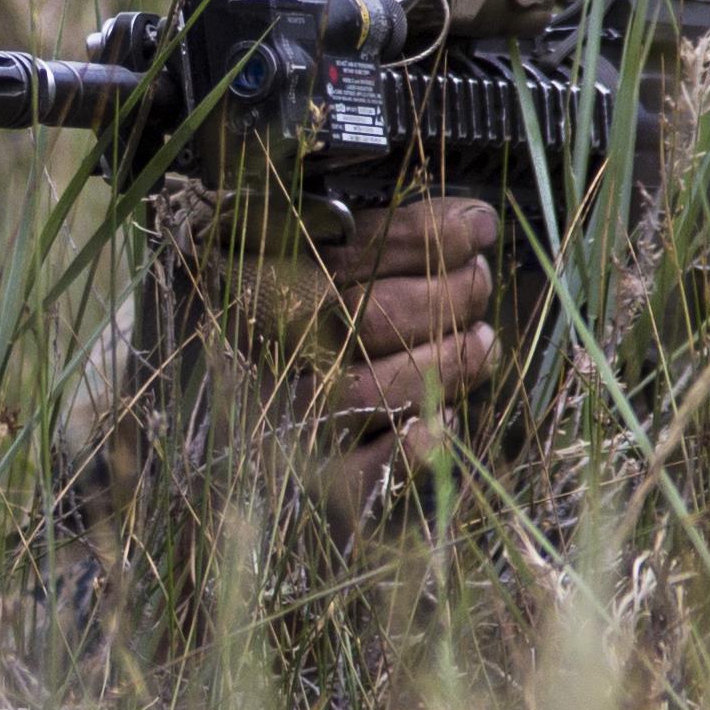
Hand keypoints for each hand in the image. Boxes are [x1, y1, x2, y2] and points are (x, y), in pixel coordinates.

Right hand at [209, 197, 505, 520]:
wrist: (227, 433)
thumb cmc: (303, 317)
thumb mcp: (321, 256)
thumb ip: (381, 237)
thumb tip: (474, 224)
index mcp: (255, 284)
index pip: (345, 255)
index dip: (422, 237)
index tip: (478, 226)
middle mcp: (260, 353)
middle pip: (365, 320)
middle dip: (446, 297)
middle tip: (478, 281)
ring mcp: (281, 423)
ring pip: (369, 394)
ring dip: (447, 365)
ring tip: (482, 340)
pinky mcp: (309, 486)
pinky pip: (359, 478)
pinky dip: (409, 452)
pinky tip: (444, 423)